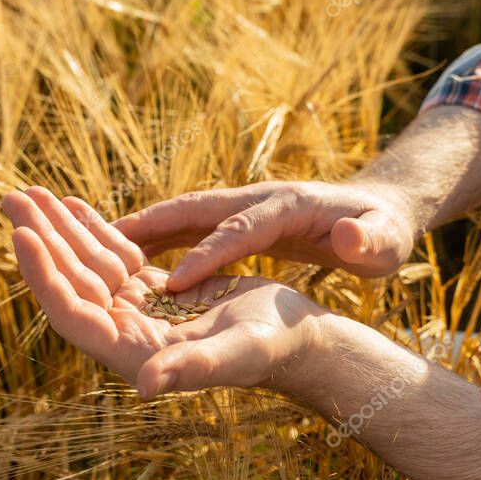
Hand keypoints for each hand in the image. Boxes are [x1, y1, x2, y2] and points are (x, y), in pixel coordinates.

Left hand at [1, 187, 324, 397]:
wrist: (296, 339)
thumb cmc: (271, 351)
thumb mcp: (234, 355)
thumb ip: (188, 368)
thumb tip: (144, 386)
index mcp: (131, 352)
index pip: (72, 312)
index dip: (44, 276)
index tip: (21, 234)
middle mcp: (124, 332)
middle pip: (70, 281)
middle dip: (40, 238)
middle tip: (10, 197)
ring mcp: (136, 309)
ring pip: (87, 264)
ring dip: (58, 227)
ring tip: (29, 192)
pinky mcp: (153, 289)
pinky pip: (112, 256)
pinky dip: (91, 228)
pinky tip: (71, 204)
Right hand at [113, 180, 415, 291]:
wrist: (378, 208)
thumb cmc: (383, 231)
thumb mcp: (387, 240)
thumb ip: (369, 239)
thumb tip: (349, 236)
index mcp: (289, 206)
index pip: (241, 229)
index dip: (208, 252)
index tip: (174, 280)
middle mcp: (257, 199)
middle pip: (195, 208)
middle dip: (150, 225)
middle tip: (102, 242)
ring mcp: (243, 206)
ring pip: (183, 215)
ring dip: (141, 229)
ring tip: (93, 247)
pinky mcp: (236, 218)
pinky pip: (188, 227)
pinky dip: (155, 238)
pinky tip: (125, 259)